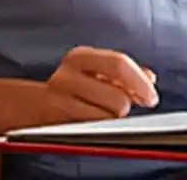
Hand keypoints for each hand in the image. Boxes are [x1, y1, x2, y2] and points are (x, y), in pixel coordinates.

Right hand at [40, 46, 158, 122]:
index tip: (152, 98)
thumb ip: (126, 72)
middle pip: (117, 97)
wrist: (34, 104)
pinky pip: (93, 129)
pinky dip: (101, 128)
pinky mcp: (57, 123)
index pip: (119, 64)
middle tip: (125, 106)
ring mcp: (59, 101)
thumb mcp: (98, 71)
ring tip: (104, 112)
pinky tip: (95, 121)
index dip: (140, 82)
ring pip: (108, 117)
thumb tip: (150, 78)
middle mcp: (67, 76)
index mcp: (80, 56)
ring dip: (113, 118)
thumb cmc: (76, 85)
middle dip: (127, 105)